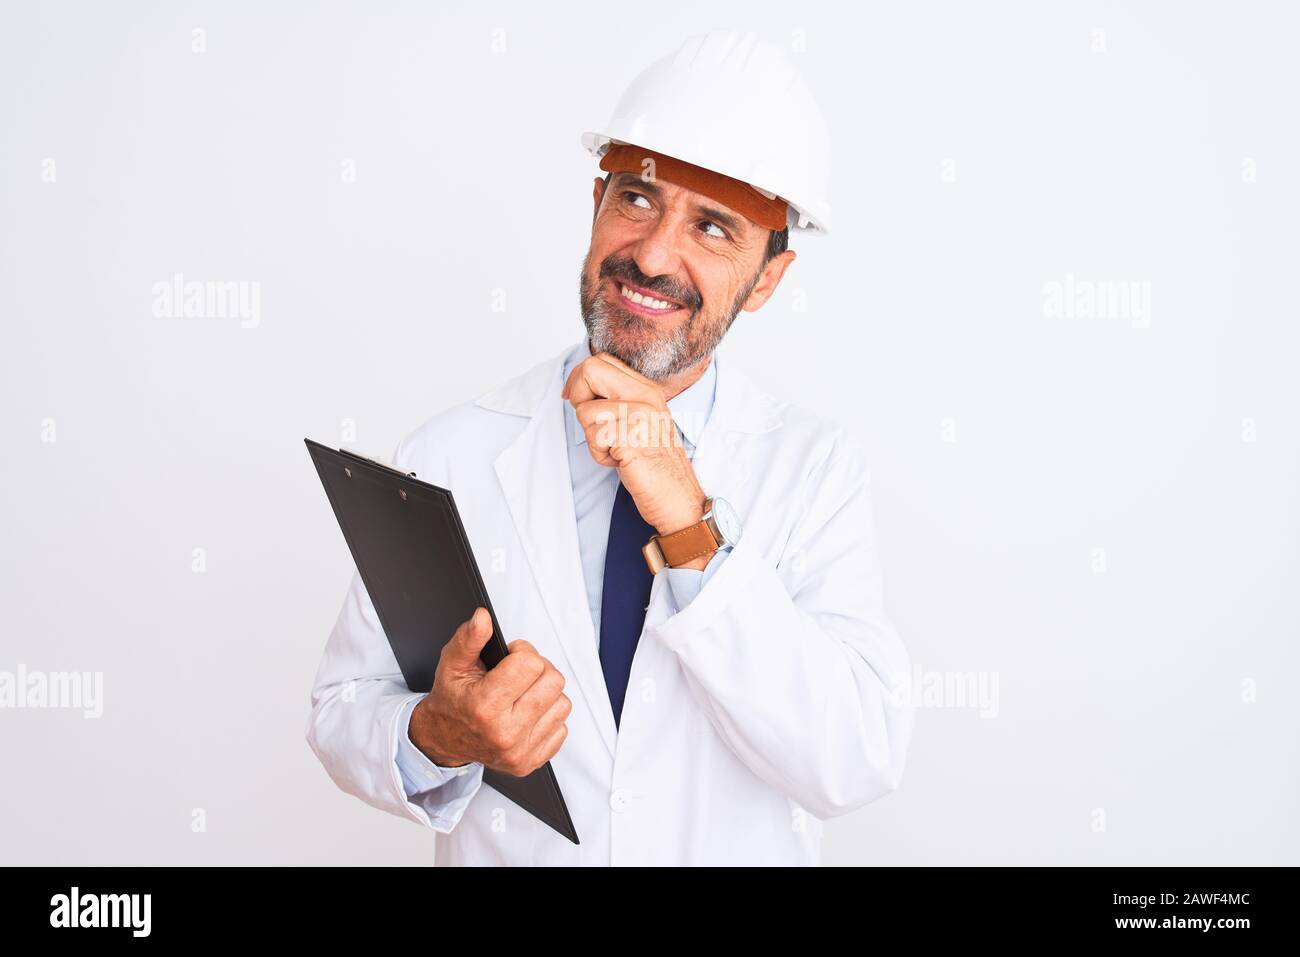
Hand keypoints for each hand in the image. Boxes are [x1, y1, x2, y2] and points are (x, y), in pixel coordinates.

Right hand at [409, 608, 570, 776]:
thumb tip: (482, 618)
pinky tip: (526, 715)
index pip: (531, 664)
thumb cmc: (452, 700)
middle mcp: (504, 733)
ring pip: (562, 703)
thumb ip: (469, 639)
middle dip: (538, 670)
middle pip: (553, 681)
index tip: (511, 657)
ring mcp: (519, 751)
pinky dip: (548, 717)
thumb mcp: (453, 664)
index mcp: (484, 706)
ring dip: (545, 694)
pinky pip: (562, 727)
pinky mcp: (531, 762)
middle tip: (518, 674)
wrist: (444, 738)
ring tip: (522, 695)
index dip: (523, 652)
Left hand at [562, 351, 706, 538]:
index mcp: (647, 388)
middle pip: (589, 370)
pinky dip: (599, 456)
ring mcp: (640, 415)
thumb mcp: (641, 420)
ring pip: (585, 411)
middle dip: (578, 397)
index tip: (576, 400)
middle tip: (592, 424)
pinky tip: (620, 461)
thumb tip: (578, 385)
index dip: (579, 379)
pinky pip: (593, 438)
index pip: (601, 360)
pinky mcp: (631, 437)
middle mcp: (646, 396)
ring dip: (592, 437)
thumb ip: (619, 398)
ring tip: (616, 449)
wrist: (678, 497)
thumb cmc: (655, 464)